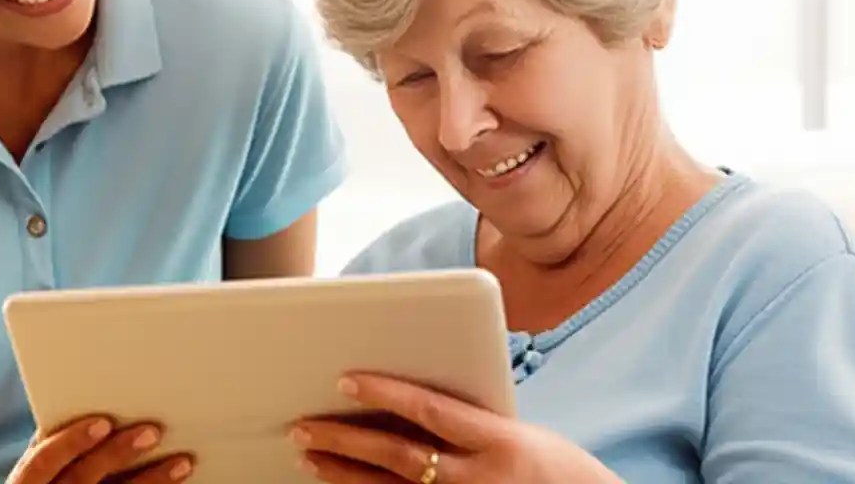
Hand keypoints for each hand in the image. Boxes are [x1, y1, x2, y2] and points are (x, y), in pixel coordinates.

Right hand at [7, 415, 193, 483]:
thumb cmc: (50, 476)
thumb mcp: (41, 463)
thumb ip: (60, 439)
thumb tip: (104, 398)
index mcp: (26, 480)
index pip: (40, 462)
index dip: (70, 442)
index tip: (103, 422)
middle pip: (81, 479)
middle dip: (117, 454)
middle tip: (152, 431)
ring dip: (151, 480)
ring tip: (182, 461)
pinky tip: (179, 480)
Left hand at [290, 373, 620, 482]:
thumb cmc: (552, 465)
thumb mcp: (515, 431)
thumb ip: (465, 417)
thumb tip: (404, 398)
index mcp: (498, 441)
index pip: (429, 410)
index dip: (384, 393)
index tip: (345, 381)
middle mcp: (477, 480)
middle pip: (397, 456)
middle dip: (345, 440)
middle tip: (303, 426)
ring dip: (344, 473)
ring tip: (309, 456)